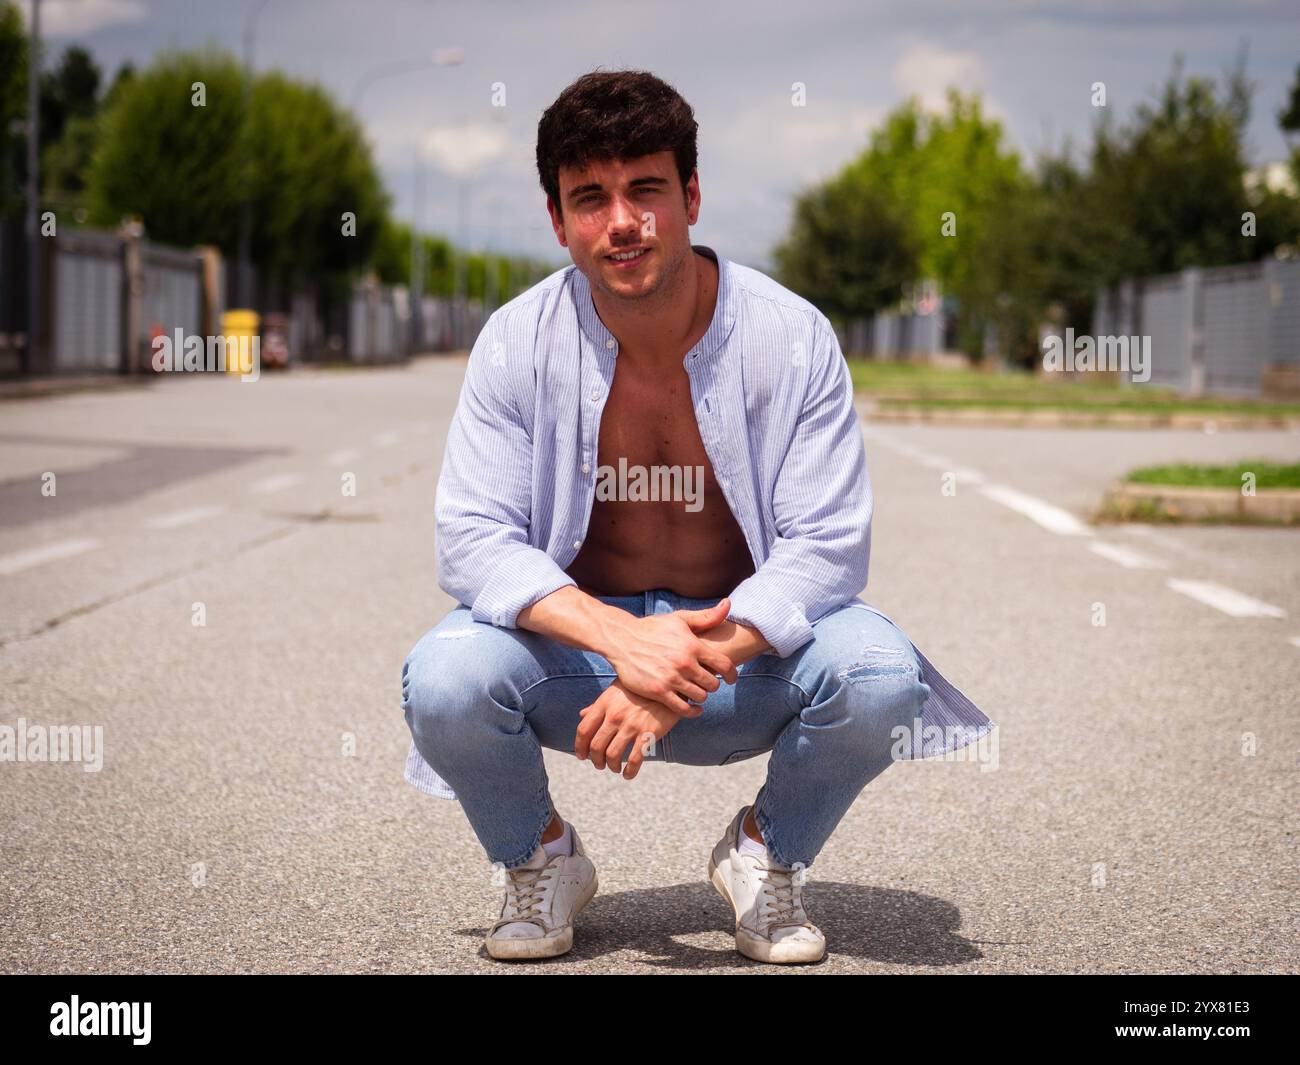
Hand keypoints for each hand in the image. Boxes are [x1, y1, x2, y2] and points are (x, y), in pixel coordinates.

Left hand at [574, 679, 700, 779]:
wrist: (668, 685)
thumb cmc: (640, 687)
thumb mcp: (616, 690)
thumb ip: (598, 704)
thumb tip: (582, 714)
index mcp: (604, 703)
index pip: (584, 729)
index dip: (579, 746)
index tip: (581, 755)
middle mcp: (615, 715)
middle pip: (596, 746)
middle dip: (595, 760)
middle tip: (599, 764)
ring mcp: (631, 725)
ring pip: (612, 755)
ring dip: (610, 766)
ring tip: (614, 768)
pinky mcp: (648, 734)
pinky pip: (634, 759)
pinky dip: (629, 771)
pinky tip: (628, 774)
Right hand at [603, 598, 738, 714]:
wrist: (622, 640)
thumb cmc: (652, 628)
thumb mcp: (679, 619)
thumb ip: (706, 616)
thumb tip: (728, 604)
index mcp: (692, 645)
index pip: (724, 665)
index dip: (732, 674)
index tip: (732, 678)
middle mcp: (684, 663)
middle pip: (713, 684)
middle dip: (713, 684)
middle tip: (707, 682)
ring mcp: (671, 678)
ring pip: (700, 697)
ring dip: (701, 696)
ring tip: (696, 691)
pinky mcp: (658, 691)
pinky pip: (683, 708)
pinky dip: (691, 711)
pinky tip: (692, 708)